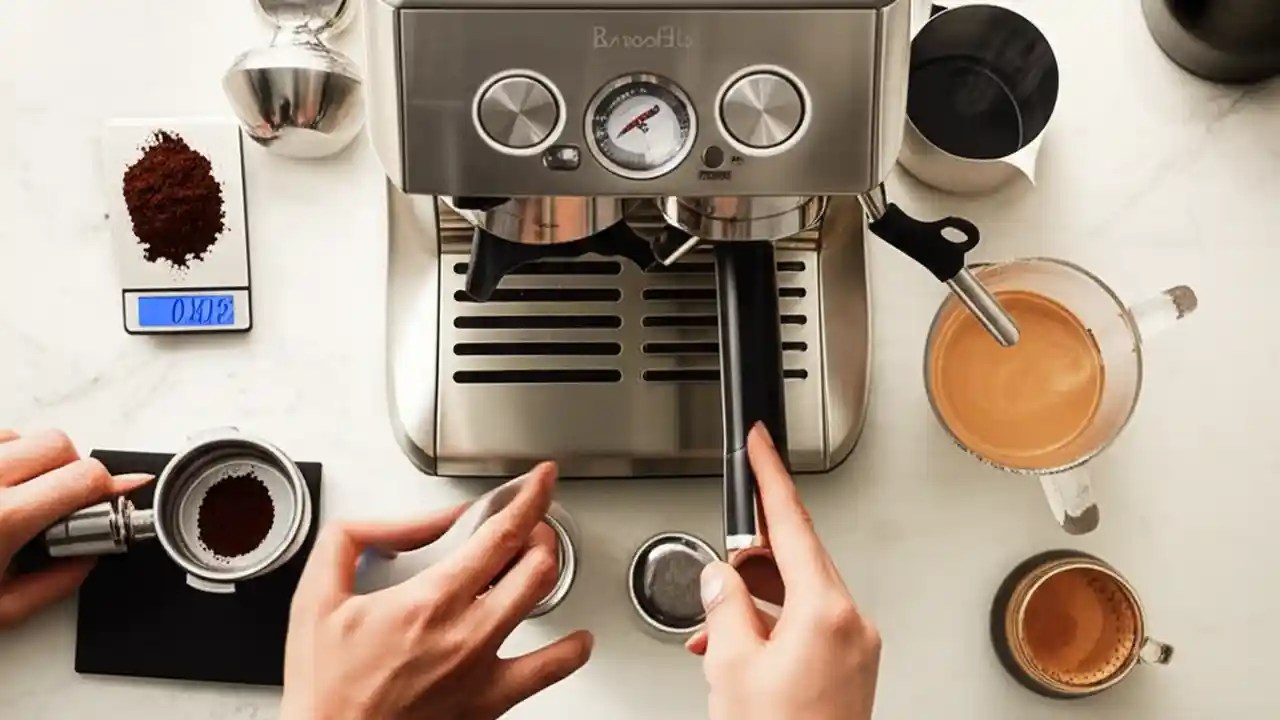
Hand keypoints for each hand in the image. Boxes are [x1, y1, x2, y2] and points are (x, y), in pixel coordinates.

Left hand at [0, 429, 152, 629]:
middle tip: (64, 504)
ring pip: (25, 435)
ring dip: (37, 461)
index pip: (86, 477)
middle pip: (60, 444)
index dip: (113, 487)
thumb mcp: (3, 609)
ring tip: (25, 495)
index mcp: (2, 518)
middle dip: (74, 471)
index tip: (125, 491)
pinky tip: (3, 485)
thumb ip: (60, 581)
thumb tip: (95, 551)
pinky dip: (8, 455)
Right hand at [282, 462, 592, 719]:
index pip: (500, 533)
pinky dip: (570, 651)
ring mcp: (483, 669)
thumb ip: (360, 539)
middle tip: (526, 525)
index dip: (531, 498)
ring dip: (549, 572)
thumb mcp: (317, 595)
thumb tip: (412, 522)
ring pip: (546, 603)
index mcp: (428, 601)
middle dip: (538, 532)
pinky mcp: (490, 703)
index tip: (541, 480)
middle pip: (535, 563)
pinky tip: (575, 640)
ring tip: (536, 563)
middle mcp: (465, 633)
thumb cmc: (324, 687)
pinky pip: (548, 674)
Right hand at [687, 424, 880, 719]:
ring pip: (799, 593)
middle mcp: (850, 623)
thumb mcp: (730, 666)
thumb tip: (718, 577)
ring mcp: (855, 647)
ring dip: (756, 597)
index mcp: (824, 611)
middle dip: (752, 556)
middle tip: (720, 558)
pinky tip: (738, 644)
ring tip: (717, 622)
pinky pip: (808, 625)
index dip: (771, 478)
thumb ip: (722, 607)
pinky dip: (772, 624)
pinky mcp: (850, 668)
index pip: (793, 524)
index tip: (762, 445)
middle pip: (796, 559)